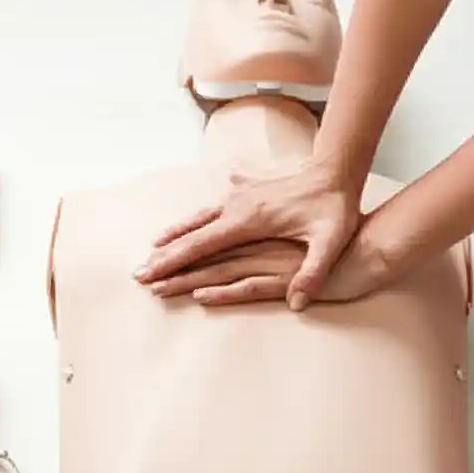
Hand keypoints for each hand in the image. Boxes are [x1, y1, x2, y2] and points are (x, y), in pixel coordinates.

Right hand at [134, 157, 361, 309]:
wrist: (335, 169)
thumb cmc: (334, 207)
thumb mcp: (329, 243)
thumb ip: (312, 273)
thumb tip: (297, 303)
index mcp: (248, 221)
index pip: (201, 247)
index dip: (174, 263)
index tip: (151, 276)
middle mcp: (235, 205)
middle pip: (190, 234)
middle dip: (163, 255)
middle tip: (138, 273)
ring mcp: (238, 193)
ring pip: (197, 217)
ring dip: (174, 234)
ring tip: (154, 247)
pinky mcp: (244, 187)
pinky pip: (211, 207)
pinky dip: (194, 220)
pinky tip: (189, 223)